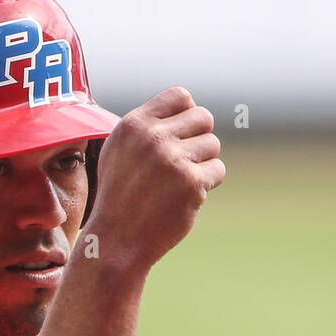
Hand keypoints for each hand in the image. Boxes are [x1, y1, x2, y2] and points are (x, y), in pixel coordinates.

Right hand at [84, 86, 224, 272]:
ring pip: (213, 145)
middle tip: (186, 161)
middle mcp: (153, 137)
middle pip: (204, 117)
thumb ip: (148, 127)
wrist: (118, 239)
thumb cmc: (120, 195)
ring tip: (181, 181)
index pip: (180, 96)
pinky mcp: (191, 183)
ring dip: (204, 163)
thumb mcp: (119, 150)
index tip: (183, 134)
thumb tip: (188, 107)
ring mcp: (173, 159)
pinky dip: (208, 184)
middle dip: (200, 138)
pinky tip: (186, 196)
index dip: (188, 114)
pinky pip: (218, 170)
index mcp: (134, 124)